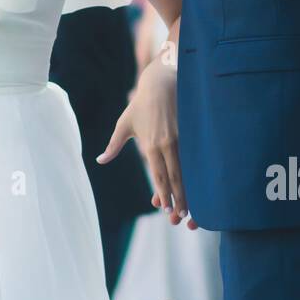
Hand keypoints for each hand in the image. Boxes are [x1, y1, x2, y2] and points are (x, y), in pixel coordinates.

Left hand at [100, 55, 193, 227]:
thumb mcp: (124, 124)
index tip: (166, 209)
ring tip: (191, 208)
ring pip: (186, 171)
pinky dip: (196, 174)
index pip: (159, 175)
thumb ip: (113, 146)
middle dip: (178, 199)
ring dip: (189, 191)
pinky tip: (199, 186)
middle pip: (174, 178)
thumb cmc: (141, 104)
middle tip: (180, 217)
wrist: (162, 82)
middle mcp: (167, 145)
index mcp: (151, 145)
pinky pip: (194, 159)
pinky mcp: (191, 134)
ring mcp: (182, 140)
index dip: (163, 193)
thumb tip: (100, 160)